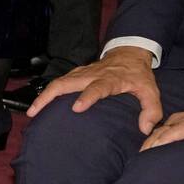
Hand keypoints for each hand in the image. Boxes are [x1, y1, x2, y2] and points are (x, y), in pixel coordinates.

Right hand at [28, 46, 160, 135]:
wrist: (128, 54)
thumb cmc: (138, 75)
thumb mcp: (151, 91)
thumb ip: (151, 110)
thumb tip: (145, 129)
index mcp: (110, 80)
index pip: (96, 88)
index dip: (87, 97)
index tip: (76, 108)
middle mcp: (91, 75)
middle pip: (65, 82)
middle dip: (49, 96)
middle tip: (35, 112)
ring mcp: (81, 74)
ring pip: (58, 82)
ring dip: (43, 96)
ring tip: (32, 112)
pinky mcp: (76, 75)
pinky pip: (59, 82)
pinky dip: (47, 92)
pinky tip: (39, 104)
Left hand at [139, 102, 183, 150]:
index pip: (165, 127)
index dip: (154, 138)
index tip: (146, 150)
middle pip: (162, 128)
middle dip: (149, 141)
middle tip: (141, 155)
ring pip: (166, 129)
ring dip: (153, 142)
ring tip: (143, 154)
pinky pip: (179, 131)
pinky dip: (166, 138)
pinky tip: (157, 147)